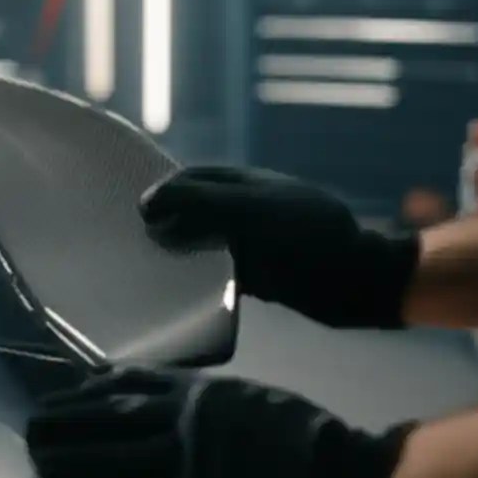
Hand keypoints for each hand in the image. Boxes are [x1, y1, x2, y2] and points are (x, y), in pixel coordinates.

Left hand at [25, 367, 412, 477]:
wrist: (340, 471)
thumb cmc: (289, 434)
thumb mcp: (236, 398)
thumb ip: (185, 395)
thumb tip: (120, 390)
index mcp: (197, 395)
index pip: (122, 389)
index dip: (80, 398)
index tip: (55, 403)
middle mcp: (187, 426)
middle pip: (105, 425)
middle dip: (62, 432)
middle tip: (33, 437)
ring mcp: (191, 467)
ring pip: (111, 467)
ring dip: (68, 468)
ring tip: (38, 472)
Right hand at [140, 166, 418, 327]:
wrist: (355, 280)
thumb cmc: (307, 234)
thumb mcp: (250, 208)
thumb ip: (199, 202)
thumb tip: (145, 205)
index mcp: (239, 182)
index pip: (185, 179)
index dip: (156, 190)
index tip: (121, 210)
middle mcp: (239, 209)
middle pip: (187, 212)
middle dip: (159, 225)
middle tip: (122, 246)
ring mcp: (246, 243)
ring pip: (197, 246)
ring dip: (174, 257)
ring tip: (138, 272)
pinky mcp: (254, 276)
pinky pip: (214, 276)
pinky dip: (194, 284)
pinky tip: (172, 297)